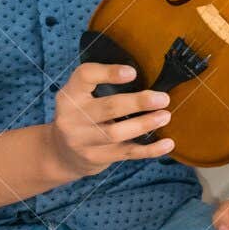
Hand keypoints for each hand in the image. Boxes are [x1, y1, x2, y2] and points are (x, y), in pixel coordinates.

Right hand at [45, 62, 173, 178]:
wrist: (61, 153)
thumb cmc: (80, 115)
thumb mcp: (79, 96)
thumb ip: (100, 85)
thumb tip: (147, 73)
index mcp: (70, 95)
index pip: (84, 76)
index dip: (109, 73)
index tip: (133, 72)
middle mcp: (73, 118)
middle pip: (108, 108)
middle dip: (138, 102)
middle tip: (162, 98)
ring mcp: (84, 141)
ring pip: (117, 133)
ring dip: (144, 124)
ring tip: (165, 116)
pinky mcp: (98, 158)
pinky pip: (127, 153)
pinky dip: (150, 150)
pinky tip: (167, 143)